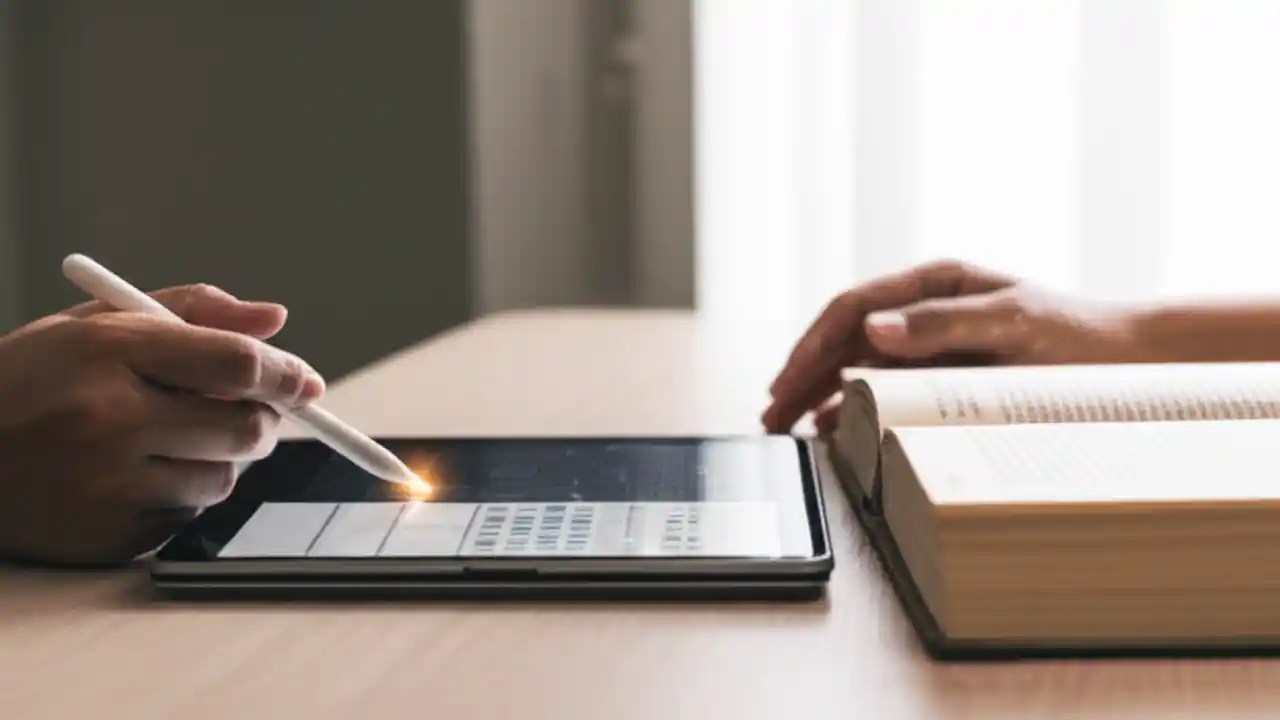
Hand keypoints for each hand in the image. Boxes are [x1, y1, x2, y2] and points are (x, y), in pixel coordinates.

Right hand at [0, 285, 324, 564]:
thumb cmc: (32, 380)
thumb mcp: (98, 323)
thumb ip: (192, 312)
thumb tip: (275, 321)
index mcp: (107, 353)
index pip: (234, 364)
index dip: (284, 372)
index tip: (304, 381)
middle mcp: (109, 421)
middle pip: (246, 428)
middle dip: (262, 418)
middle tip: (245, 410)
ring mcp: (108, 487)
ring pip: (224, 478)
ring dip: (222, 458)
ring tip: (168, 439)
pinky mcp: (109, 536)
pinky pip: (187, 516)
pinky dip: (182, 495)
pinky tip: (135, 476)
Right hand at [762, 260, 1143, 433]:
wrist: (1124, 360)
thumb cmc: (1075, 334)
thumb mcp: (1013, 321)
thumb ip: (944, 323)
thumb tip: (874, 328)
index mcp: (933, 282)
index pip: (853, 308)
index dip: (814, 345)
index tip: (788, 381)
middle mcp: (922, 309)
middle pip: (843, 338)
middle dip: (801, 374)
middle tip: (770, 414)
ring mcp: (927, 342)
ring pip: (854, 365)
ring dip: (816, 392)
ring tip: (784, 425)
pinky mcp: (937, 373)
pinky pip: (881, 387)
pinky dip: (849, 405)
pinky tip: (827, 426)